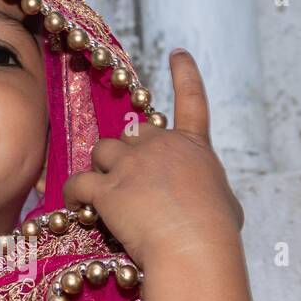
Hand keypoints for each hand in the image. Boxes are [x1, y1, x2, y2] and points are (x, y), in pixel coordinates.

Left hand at [62, 49, 243, 266]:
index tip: (177, 54)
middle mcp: (161, 146)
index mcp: (194, 148)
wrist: (195, 246)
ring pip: (103, 150)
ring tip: (100, 195)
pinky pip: (78, 182)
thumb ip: (209, 190)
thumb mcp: (226, 204)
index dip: (184, 75)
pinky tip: (77, 205)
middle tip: (129, 183)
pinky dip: (74, 193)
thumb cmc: (217, 232)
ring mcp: (132, 164)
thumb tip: (206, 199)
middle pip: (133, 133)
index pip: (191, 101)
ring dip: (100, 168)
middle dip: (128, 153)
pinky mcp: (107, 188)